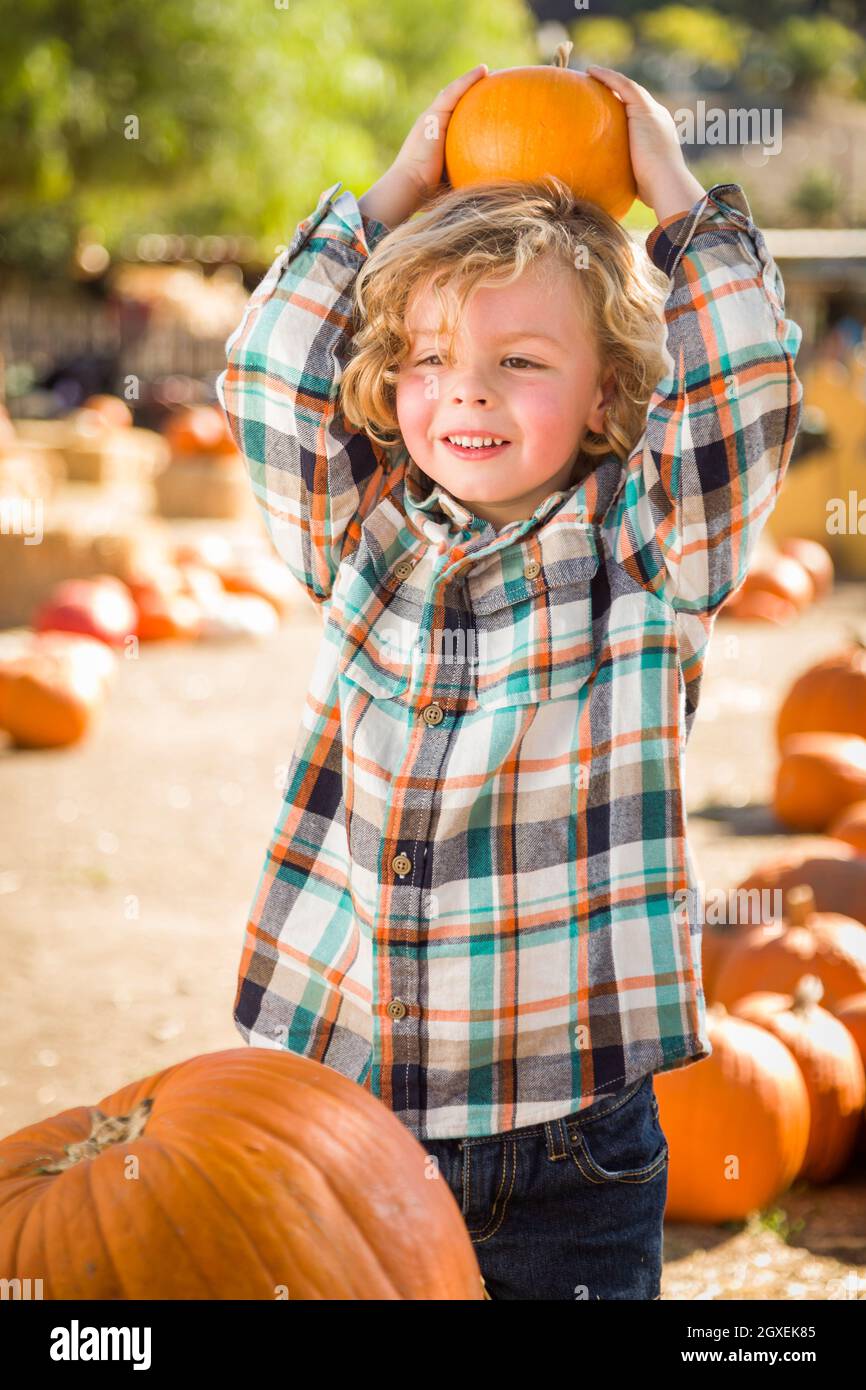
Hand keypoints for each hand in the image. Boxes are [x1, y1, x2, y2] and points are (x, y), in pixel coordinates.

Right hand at [359, 65, 487, 228]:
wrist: (407, 188)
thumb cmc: (425, 198)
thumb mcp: (450, 188)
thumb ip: (465, 183)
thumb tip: (494, 194)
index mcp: (433, 143)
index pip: (452, 122)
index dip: (466, 114)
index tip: (484, 109)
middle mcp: (430, 127)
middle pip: (453, 103)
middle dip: (470, 93)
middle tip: (491, 84)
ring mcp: (430, 120)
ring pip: (453, 93)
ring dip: (471, 81)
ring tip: (490, 72)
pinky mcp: (432, 116)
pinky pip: (454, 92)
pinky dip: (468, 80)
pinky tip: (485, 71)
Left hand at [585, 66, 704, 221]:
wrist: (667, 182)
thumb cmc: (654, 192)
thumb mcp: (637, 183)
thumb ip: (625, 180)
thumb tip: (607, 197)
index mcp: (659, 134)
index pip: (640, 116)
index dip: (625, 110)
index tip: (609, 110)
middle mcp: (658, 117)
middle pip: (634, 98)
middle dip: (617, 91)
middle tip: (597, 87)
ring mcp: (652, 111)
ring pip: (628, 88)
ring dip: (609, 79)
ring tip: (590, 73)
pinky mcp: (643, 108)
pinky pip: (622, 86)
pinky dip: (607, 77)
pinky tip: (590, 72)